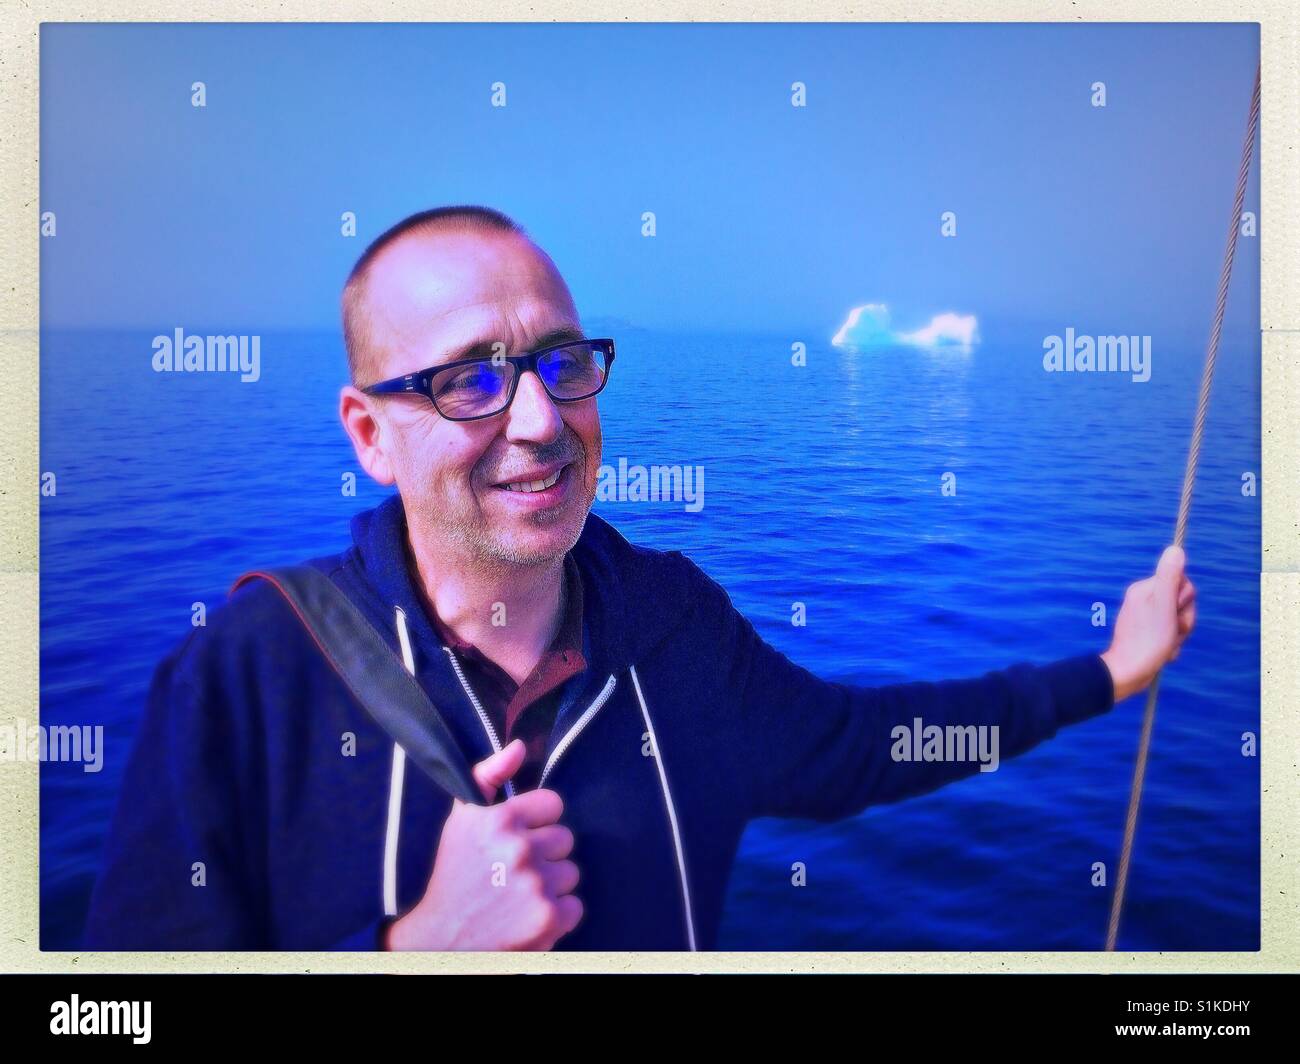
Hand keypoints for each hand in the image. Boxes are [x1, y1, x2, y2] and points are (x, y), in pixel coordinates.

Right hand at [384, 738, 582, 950]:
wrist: (441, 939)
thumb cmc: (455, 875)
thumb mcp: (462, 818)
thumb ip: (489, 776)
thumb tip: (519, 746)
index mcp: (499, 820)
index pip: (554, 804)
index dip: (539, 822)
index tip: (521, 837)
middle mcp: (519, 849)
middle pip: (564, 839)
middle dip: (544, 855)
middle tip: (515, 872)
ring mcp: (536, 884)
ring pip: (571, 873)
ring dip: (551, 885)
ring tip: (520, 895)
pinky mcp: (548, 918)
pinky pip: (576, 906)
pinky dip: (558, 915)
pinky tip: (529, 916)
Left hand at [1101, 545, 1197, 701]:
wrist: (1129, 673)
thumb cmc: (1148, 640)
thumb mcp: (1163, 606)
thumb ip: (1169, 577)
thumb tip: (1175, 548)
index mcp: (1144, 589)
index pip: (1182, 583)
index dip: (1185, 601)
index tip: (1173, 613)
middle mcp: (1143, 600)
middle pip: (1182, 602)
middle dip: (1183, 620)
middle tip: (1170, 631)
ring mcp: (1145, 617)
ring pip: (1179, 620)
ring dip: (1178, 635)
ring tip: (1166, 644)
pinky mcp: (1147, 633)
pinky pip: (1171, 635)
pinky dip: (1171, 645)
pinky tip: (1162, 653)